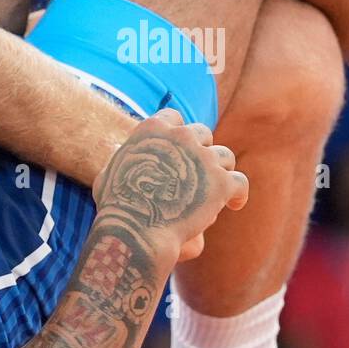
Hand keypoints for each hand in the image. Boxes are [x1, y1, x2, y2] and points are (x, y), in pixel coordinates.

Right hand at [91, 109, 248, 262]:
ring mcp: (204, 158)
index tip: (178, 146)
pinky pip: (240, 182)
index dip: (177, 132)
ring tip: (215, 187)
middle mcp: (182, 136)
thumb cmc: (116, 206)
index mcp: (153, 129)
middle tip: (198, 170)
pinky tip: (234, 204)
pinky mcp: (222, 183)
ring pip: (225, 156)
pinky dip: (238, 194)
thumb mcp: (108, 174)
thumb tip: (121, 154)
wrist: (135, 230)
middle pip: (202, 134)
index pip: (173, 117)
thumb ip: (122, 160)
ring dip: (220, 170)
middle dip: (200, 150)